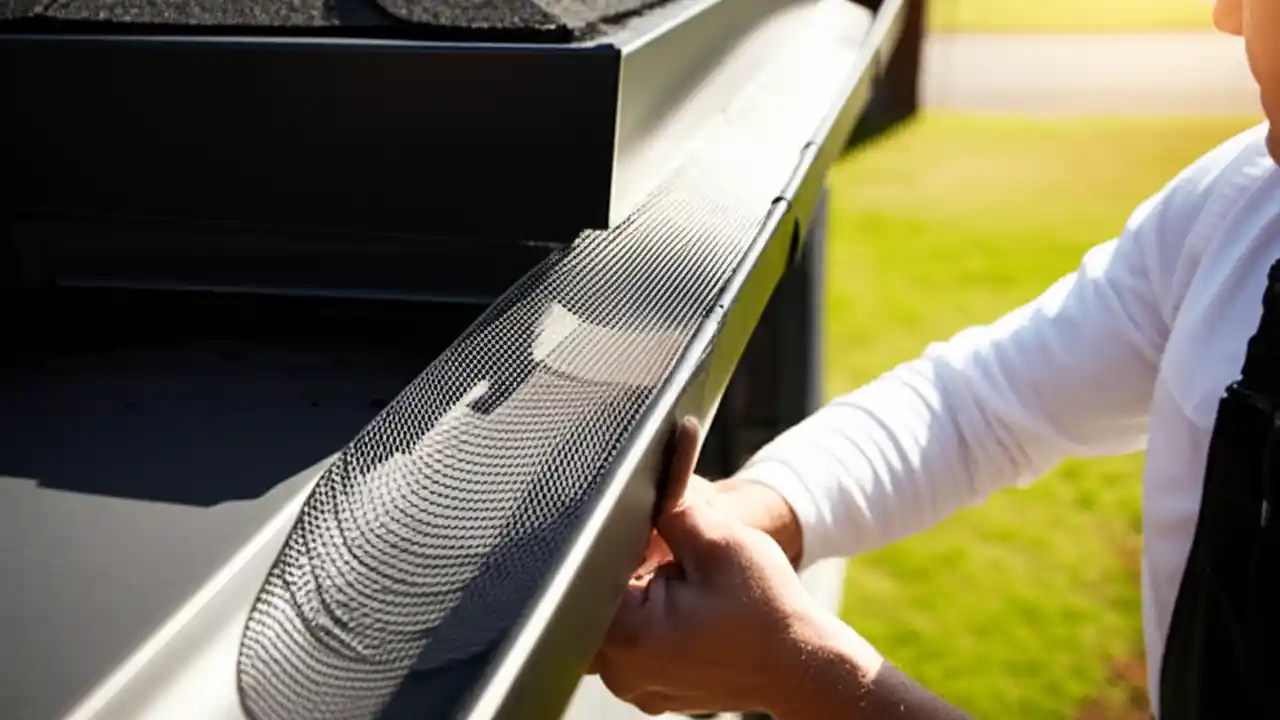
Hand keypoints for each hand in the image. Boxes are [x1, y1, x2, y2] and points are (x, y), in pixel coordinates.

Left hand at [591, 419, 824, 715]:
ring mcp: (634, 686)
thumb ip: (670, 507)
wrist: (804, 664)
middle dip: (630, 569)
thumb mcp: (721, 539)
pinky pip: (635, 645)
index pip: (591, 569)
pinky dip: (655, 622)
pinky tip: (690, 613)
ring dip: (641, 597)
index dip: (616, 541)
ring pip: (615, 622)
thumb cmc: (768, 609)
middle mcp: (621, 670)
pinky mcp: (650, 689)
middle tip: (675, 565)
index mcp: (628, 635)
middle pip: (597, 598)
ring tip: (684, 589)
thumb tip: (646, 481)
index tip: (653, 539)